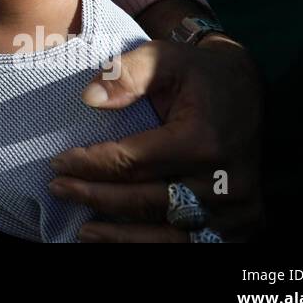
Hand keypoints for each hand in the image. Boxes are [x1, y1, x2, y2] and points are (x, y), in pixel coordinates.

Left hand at [47, 39, 263, 241]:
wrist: (245, 89)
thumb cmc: (196, 74)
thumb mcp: (162, 57)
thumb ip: (126, 73)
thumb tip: (89, 99)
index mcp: (203, 140)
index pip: (132, 163)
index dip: (89, 165)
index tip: (57, 163)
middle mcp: (225, 182)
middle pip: (144, 201)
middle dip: (94, 197)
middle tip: (58, 190)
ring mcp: (238, 210)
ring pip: (166, 235)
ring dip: (119, 236)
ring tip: (81, 231)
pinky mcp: (245, 226)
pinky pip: (192, 246)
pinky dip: (152, 245)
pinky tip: (119, 241)